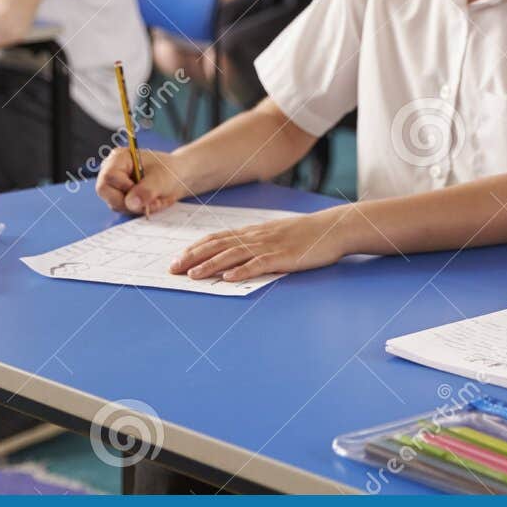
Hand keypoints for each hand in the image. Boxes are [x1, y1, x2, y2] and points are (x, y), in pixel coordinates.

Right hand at [95, 148, 189, 215]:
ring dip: (140, 207)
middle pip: (108, 194)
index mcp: (119, 158)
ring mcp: (115, 186)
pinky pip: (125, 210)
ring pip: (117, 205)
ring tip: (157, 199)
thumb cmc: (169, 170)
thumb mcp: (161, 178)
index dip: (125, 188)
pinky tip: (154, 202)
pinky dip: (141, 210)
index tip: (143, 189)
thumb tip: (131, 203)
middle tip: (153, 200)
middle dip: (132, 202)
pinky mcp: (121, 198)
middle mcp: (112, 171)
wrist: (179, 177)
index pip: (109, 178)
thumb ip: (146, 190)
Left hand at [169, 209, 347, 281]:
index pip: (218, 237)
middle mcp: (257, 236)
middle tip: (173, 269)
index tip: (178, 257)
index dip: (196, 247)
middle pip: (219, 245)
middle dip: (193, 257)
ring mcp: (270, 246)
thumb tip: (239, 255)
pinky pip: (259, 264)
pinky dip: (241, 271)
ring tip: (192, 274)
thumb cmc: (308, 234)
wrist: (334, 228)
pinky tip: (228, 278)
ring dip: (210, 265)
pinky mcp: (283, 257)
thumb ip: (259, 242)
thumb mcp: (278, 234)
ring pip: (233, 255)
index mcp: (255, 231)